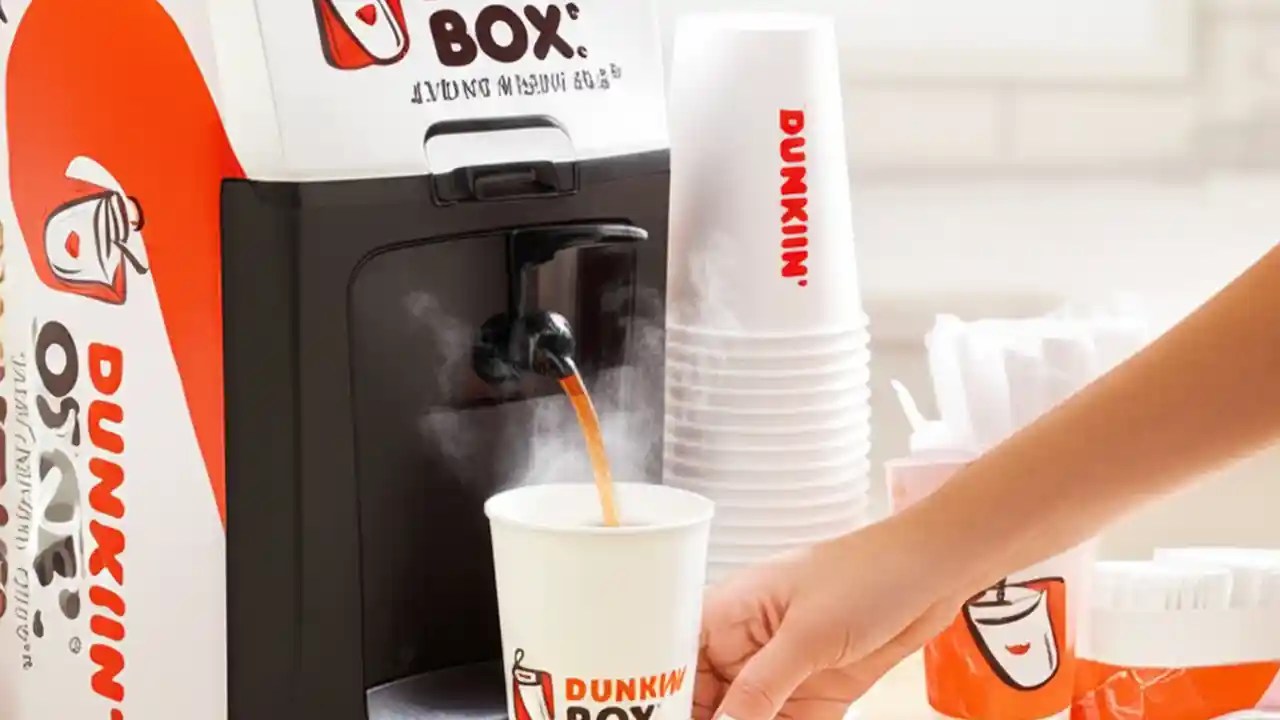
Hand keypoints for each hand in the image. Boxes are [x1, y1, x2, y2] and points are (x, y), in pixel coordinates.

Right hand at [694, 517, 972, 719]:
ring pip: (743, 719)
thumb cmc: (868, 575)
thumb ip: (761, 688)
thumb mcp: (808, 635)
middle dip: (705, 719)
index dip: (661, 701)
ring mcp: (778, 674)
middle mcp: (743, 648)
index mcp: (725, 616)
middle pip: (704, 702)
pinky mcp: (813, 695)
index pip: (673, 669)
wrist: (934, 573)